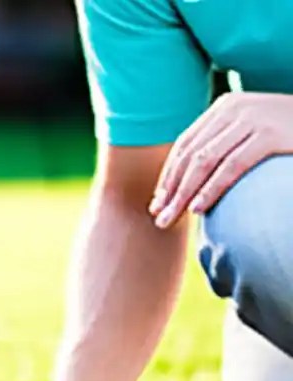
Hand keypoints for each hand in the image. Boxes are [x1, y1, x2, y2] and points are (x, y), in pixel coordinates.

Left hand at [150, 92, 292, 228]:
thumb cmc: (292, 132)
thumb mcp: (254, 132)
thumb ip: (227, 144)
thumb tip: (193, 179)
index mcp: (224, 107)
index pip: (185, 145)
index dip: (168, 175)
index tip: (157, 201)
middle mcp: (234, 108)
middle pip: (190, 155)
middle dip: (170, 189)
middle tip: (158, 216)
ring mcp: (252, 119)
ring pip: (204, 162)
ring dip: (184, 193)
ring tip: (172, 217)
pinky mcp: (270, 134)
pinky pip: (231, 166)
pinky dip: (211, 189)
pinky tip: (199, 208)